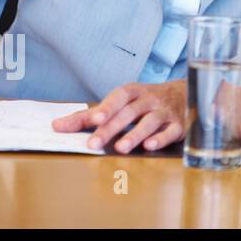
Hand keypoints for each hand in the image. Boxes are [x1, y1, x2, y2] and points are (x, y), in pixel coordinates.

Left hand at [52, 79, 186, 152]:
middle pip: (130, 113)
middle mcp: (149, 99)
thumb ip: (88, 116)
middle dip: (112, 128)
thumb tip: (56, 126)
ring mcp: (164, 112)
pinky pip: (170, 131)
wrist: (183, 94)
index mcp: (133, 92)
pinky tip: (150, 146)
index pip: (118, 97)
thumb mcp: (118, 103)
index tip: (94, 120)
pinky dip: (161, 138)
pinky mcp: (178, 125)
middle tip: (94, 143)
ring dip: (135, 134)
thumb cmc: (143, 101)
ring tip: (121, 148)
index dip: (107, 108)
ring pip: (150, 122)